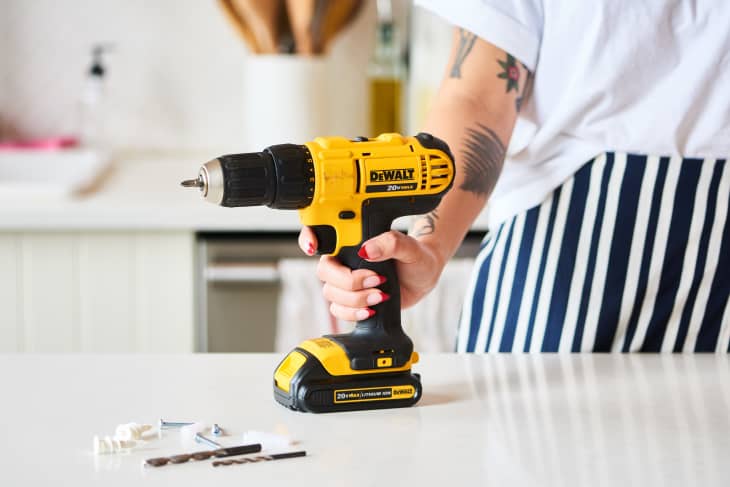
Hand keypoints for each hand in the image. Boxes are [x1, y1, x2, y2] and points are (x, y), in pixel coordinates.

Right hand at [298, 227, 445, 320]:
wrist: (423, 277)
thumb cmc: (415, 257)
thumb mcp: (409, 247)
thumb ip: (391, 243)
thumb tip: (367, 250)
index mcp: (352, 241)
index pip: (319, 235)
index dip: (307, 239)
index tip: (312, 247)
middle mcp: (344, 261)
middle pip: (324, 273)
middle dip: (348, 281)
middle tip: (375, 279)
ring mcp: (346, 282)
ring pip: (332, 294)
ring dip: (355, 299)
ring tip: (380, 295)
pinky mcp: (352, 301)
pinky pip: (340, 311)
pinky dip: (354, 313)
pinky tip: (371, 309)